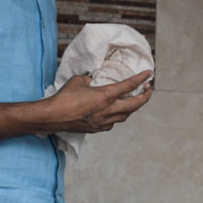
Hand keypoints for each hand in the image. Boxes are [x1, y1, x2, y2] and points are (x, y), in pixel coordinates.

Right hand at [37, 71, 153, 134]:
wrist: (53, 117)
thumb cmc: (64, 97)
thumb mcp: (79, 80)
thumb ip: (90, 79)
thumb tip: (93, 79)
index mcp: (105, 96)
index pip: (129, 86)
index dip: (141, 79)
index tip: (149, 74)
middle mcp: (108, 110)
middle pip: (135, 105)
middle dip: (145, 97)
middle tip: (148, 89)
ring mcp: (104, 121)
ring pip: (126, 115)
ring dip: (133, 107)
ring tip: (134, 100)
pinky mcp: (97, 128)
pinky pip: (114, 122)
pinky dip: (118, 116)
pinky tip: (115, 111)